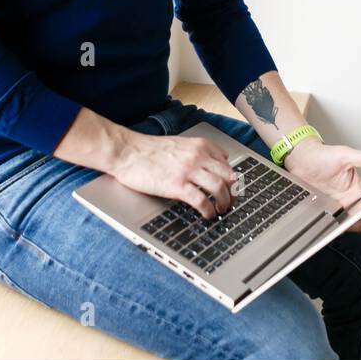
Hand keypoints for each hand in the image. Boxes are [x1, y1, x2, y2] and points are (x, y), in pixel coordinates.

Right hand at [112, 131, 237, 218]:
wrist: (127, 152)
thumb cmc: (149, 150)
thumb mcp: (180, 144)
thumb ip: (198, 153)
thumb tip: (214, 165)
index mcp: (200, 145)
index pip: (227, 163)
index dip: (231, 179)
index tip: (231, 189)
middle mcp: (198, 156)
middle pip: (229, 176)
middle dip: (233, 192)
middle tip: (230, 202)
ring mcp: (188, 171)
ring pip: (220, 188)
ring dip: (224, 203)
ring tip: (221, 210)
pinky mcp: (176, 185)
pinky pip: (202, 200)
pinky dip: (209, 210)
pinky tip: (207, 215)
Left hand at [281, 140, 360, 231]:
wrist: (300, 159)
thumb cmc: (323, 155)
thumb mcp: (345, 155)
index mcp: (357, 188)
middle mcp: (348, 199)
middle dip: (356, 222)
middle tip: (347, 215)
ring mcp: (335, 207)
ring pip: (346, 225)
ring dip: (342, 225)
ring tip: (334, 216)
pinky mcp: (322, 211)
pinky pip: (330, 224)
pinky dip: (329, 225)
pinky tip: (324, 218)